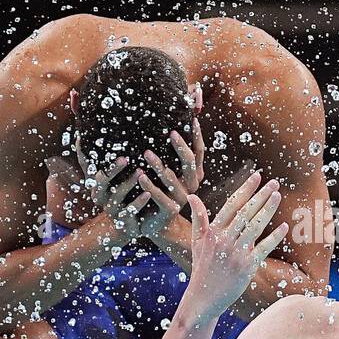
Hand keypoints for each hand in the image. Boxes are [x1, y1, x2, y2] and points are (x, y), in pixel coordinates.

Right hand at [78, 150, 180, 244]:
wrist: (128, 227)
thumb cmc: (121, 198)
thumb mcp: (110, 181)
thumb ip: (100, 163)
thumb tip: (81, 137)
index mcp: (96, 185)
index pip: (89, 169)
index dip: (86, 157)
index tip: (87, 142)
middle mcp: (100, 197)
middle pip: (102, 182)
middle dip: (113, 170)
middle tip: (124, 158)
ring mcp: (111, 209)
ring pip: (117, 195)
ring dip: (129, 183)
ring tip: (140, 172)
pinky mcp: (123, 220)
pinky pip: (130, 210)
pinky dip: (139, 202)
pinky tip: (148, 193)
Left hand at [140, 92, 205, 206]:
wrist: (157, 222)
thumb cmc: (160, 188)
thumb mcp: (168, 167)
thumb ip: (173, 147)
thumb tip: (185, 117)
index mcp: (194, 173)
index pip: (199, 151)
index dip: (197, 135)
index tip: (191, 118)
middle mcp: (191, 184)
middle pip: (189, 162)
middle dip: (181, 147)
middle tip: (171, 133)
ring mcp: (182, 198)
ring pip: (172, 179)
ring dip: (159, 165)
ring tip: (146, 153)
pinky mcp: (170, 209)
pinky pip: (160, 196)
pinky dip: (149, 185)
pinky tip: (139, 175)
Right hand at [184, 170, 287, 319]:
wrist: (204, 297)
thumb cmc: (202, 268)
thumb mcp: (196, 242)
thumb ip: (198, 218)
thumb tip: (192, 197)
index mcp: (213, 232)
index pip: (232, 205)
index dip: (245, 189)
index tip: (256, 176)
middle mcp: (224, 240)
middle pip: (246, 212)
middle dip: (261, 195)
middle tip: (274, 183)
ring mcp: (236, 253)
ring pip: (255, 226)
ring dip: (268, 209)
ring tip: (277, 196)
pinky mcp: (247, 266)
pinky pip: (263, 248)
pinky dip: (274, 237)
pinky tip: (284, 226)